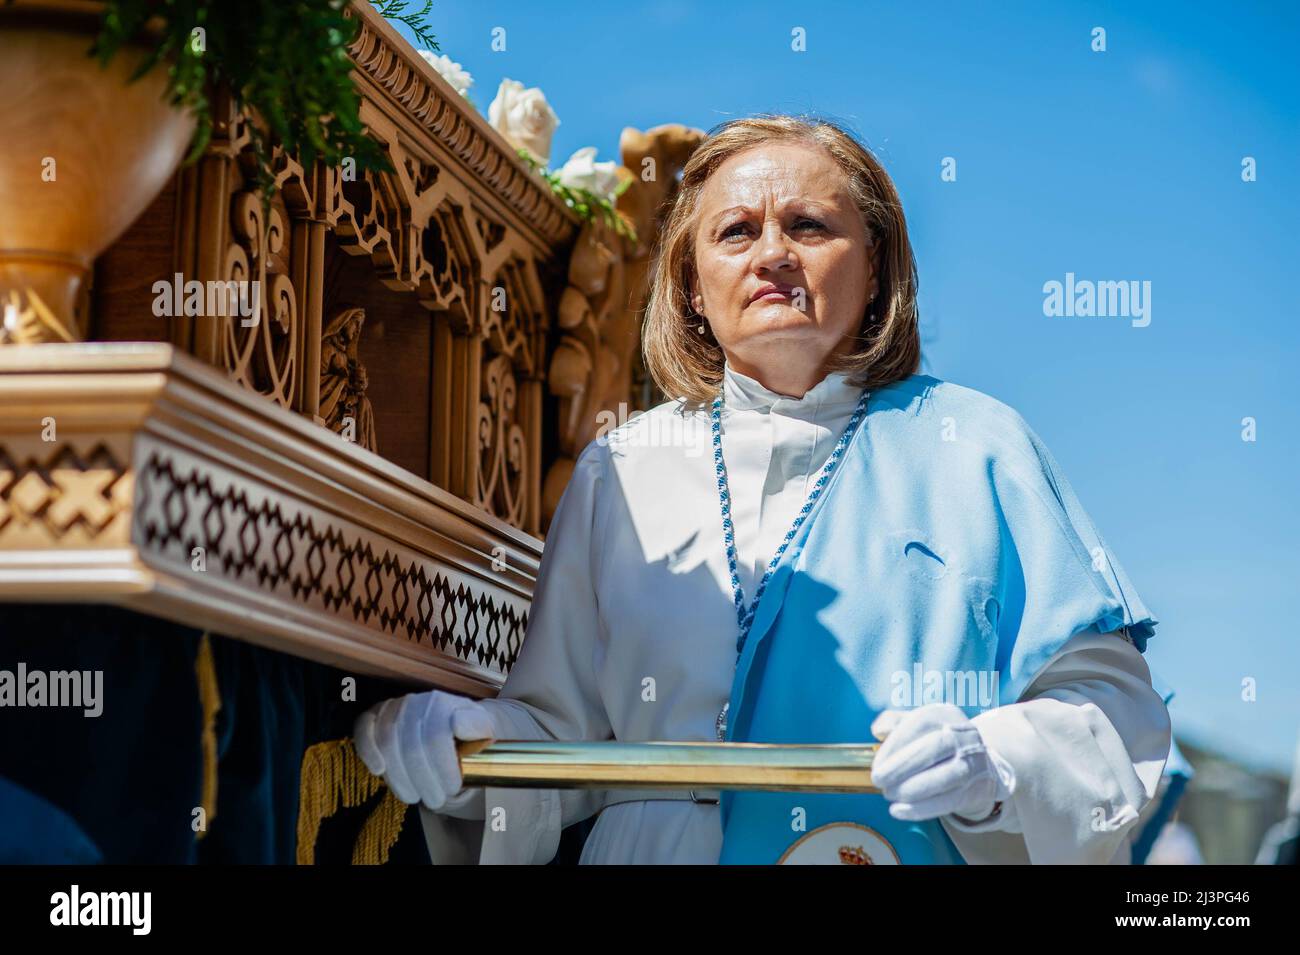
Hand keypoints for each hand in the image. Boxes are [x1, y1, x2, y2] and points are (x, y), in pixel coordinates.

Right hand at [353, 689, 494, 810]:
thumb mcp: (484, 729)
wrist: (455, 724)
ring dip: (400, 777)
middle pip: (411, 746)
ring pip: (388, 743)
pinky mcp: (376, 715)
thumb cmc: (469, 732)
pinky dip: (367, 750)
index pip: (436, 736)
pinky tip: (379, 771)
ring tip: (416, 797)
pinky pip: (363, 728)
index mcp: (444, 703)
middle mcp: (417, 701)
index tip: (453, 788)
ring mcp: (394, 706)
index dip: (443, 767)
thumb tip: (457, 724)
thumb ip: (477, 726)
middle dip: (424, 780)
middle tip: (436, 801)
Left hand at [869, 703, 1014, 822]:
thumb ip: (893, 721)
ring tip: (888, 794)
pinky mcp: (974, 790)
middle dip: (902, 766)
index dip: (896, 742)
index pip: (921, 723)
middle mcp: (963, 736)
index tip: (877, 762)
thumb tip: (878, 730)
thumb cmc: (937, 742)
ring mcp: (972, 763)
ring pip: (944, 777)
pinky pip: (947, 801)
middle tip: (878, 780)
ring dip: (910, 789)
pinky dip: (920, 809)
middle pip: (934, 747)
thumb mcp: (918, 725)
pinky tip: (898, 810)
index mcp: (945, 715)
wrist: (979, 765)